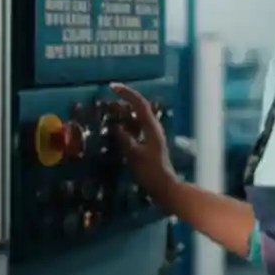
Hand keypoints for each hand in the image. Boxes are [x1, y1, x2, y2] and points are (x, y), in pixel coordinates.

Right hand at [109, 83, 179, 204]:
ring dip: (125, 113)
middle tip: (110, 99)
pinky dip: (126, 125)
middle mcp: (153, 128)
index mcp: (151, 127)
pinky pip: (136, 128)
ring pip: (138, 118)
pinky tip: (118, 131)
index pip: (139, 104)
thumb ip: (125, 140)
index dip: (127, 93)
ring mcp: (152, 136)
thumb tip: (117, 128)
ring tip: (111, 113)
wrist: (165, 187)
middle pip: (139, 108)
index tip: (112, 87)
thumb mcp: (135, 155)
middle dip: (125, 101)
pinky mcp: (149, 144)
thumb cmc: (151, 172)